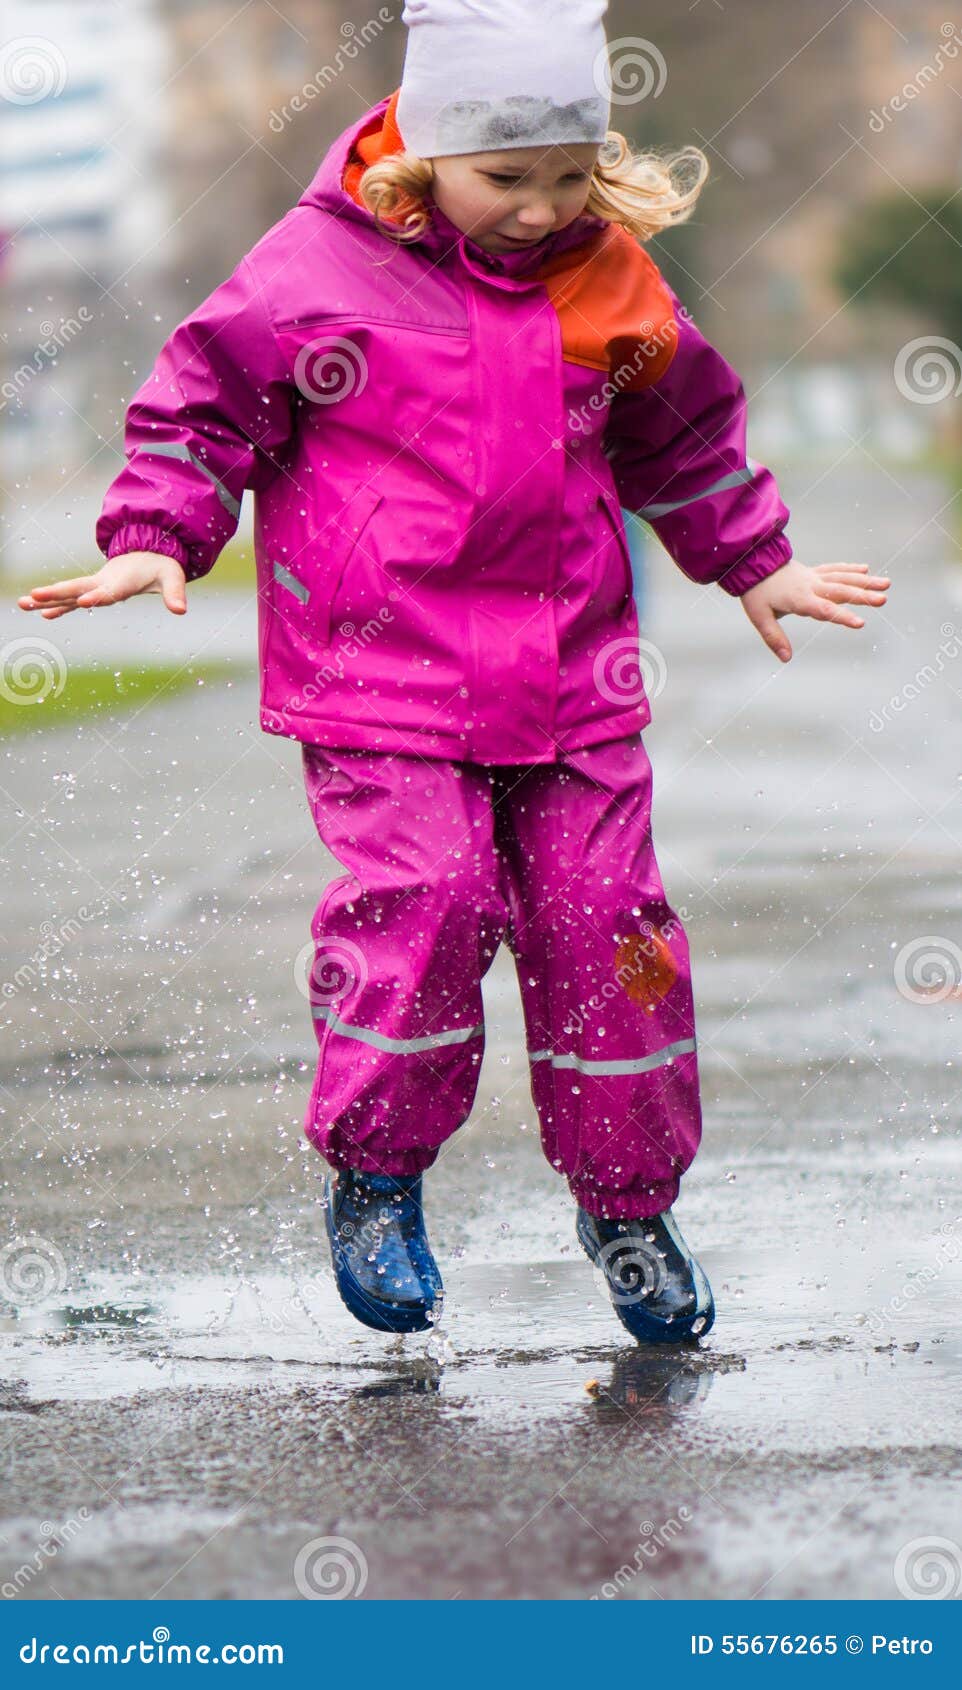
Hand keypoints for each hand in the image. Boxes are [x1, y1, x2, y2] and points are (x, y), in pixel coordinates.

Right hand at [17, 551, 187, 619]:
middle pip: (76, 589)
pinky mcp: (94, 589)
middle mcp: (103, 582)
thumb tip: (181, 610)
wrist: (150, 552)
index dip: (96, 597)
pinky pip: (72, 599)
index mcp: (122, 581)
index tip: (81, 602)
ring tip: (23, 603)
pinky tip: (42, 615)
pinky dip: (58, 606)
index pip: (107, 592)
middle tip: (32, 597)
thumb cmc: (162, 567)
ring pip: (68, 593)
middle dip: (55, 594)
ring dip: (47, 599)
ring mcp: (96, 585)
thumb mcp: (173, 578)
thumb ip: (175, 593)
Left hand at [739, 560, 889, 662]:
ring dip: (864, 580)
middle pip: (840, 591)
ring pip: (843, 577)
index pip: (823, 610)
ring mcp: (814, 577)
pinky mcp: (813, 571)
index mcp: (799, 599)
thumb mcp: (760, 618)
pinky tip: (866, 569)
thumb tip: (786, 658)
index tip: (860, 623)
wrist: (751, 565)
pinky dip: (850, 568)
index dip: (841, 616)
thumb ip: (774, 638)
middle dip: (862, 596)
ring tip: (885, 584)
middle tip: (883, 599)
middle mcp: (810, 586)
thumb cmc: (756, 593)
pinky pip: (835, 569)